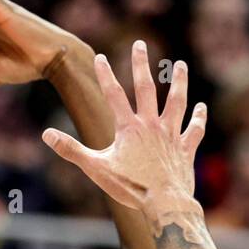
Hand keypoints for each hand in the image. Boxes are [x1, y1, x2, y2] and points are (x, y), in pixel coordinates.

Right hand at [40, 40, 206, 211]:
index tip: (102, 57)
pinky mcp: (186, 149)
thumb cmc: (130, 187)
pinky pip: (195, 130)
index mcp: (129, 128)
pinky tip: (202, 107)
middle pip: (147, 89)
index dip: (106, 75)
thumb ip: (71, 150)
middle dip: (141, 65)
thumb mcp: (96, 168)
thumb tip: (46, 135)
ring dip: (179, 82)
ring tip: (181, 65)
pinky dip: (199, 118)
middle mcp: (151, 126)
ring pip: (176, 102)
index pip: (114, 94)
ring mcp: (171, 136)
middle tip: (140, 44)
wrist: (164, 204)